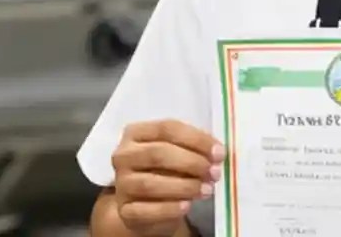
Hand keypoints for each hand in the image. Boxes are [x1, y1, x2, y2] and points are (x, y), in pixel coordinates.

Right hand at [112, 119, 224, 235]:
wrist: (146, 206)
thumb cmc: (165, 171)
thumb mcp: (176, 153)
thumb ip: (193, 148)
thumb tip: (216, 153)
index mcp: (136, 133)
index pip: (167, 128)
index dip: (196, 139)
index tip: (219, 152)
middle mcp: (123, 156)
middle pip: (158, 153)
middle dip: (191, 162)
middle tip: (214, 172)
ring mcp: (121, 184)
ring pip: (151, 183)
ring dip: (184, 186)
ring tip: (207, 189)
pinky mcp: (125, 210)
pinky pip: (146, 210)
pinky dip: (169, 209)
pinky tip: (187, 206)